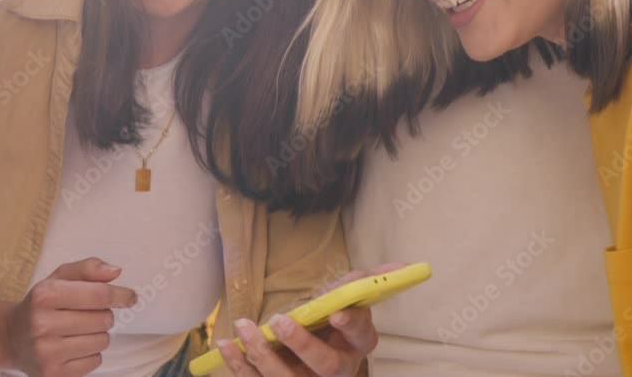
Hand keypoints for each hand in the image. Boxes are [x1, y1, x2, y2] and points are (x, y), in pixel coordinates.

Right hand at [6, 257, 137, 376]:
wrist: (10, 337)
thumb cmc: (41, 304)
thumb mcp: (59, 278)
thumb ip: (88, 268)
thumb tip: (116, 271)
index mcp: (45, 295)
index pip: (99, 295)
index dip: (121, 295)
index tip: (131, 297)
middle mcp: (43, 325)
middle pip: (104, 320)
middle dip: (103, 315)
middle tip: (86, 314)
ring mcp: (46, 353)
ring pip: (102, 341)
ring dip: (98, 335)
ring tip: (77, 330)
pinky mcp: (53, 374)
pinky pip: (95, 361)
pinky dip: (91, 354)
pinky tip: (72, 347)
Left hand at [220, 264, 402, 375]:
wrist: (311, 343)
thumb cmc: (331, 317)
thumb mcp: (349, 296)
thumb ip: (369, 279)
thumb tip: (405, 265)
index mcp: (358, 343)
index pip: (360, 334)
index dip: (349, 323)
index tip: (335, 310)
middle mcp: (338, 369)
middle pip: (325, 366)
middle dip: (301, 345)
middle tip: (280, 321)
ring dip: (261, 354)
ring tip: (243, 328)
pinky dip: (239, 365)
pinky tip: (226, 345)